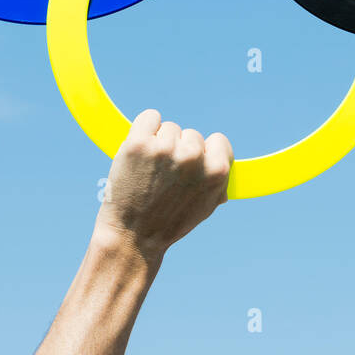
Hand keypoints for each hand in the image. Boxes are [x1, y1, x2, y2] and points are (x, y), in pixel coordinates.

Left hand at [93, 108, 233, 262]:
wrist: (133, 237)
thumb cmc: (169, 223)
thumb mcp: (206, 207)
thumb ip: (217, 183)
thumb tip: (222, 170)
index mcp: (216, 170)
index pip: (218, 141)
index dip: (205, 152)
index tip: (193, 164)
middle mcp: (192, 157)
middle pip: (190, 135)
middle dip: (179, 150)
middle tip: (165, 176)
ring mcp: (164, 149)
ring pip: (168, 128)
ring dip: (159, 142)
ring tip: (149, 170)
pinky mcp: (138, 143)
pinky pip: (149, 117)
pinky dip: (144, 128)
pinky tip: (140, 149)